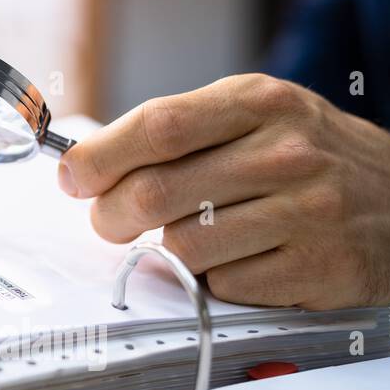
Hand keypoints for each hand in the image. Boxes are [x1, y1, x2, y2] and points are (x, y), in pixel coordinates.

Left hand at [57, 74, 389, 309]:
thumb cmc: (309, 159)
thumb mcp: (256, 117)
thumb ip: (178, 131)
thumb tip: (83, 166)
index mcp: (259, 102)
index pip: (159, 125)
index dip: (100, 157)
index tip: (71, 178)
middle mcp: (286, 152)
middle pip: (156, 192)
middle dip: (111, 216)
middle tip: (110, 223)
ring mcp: (307, 211)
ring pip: (184, 246)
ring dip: (169, 252)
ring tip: (194, 238)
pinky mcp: (318, 267)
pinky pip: (225, 287)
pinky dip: (216, 282)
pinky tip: (239, 262)